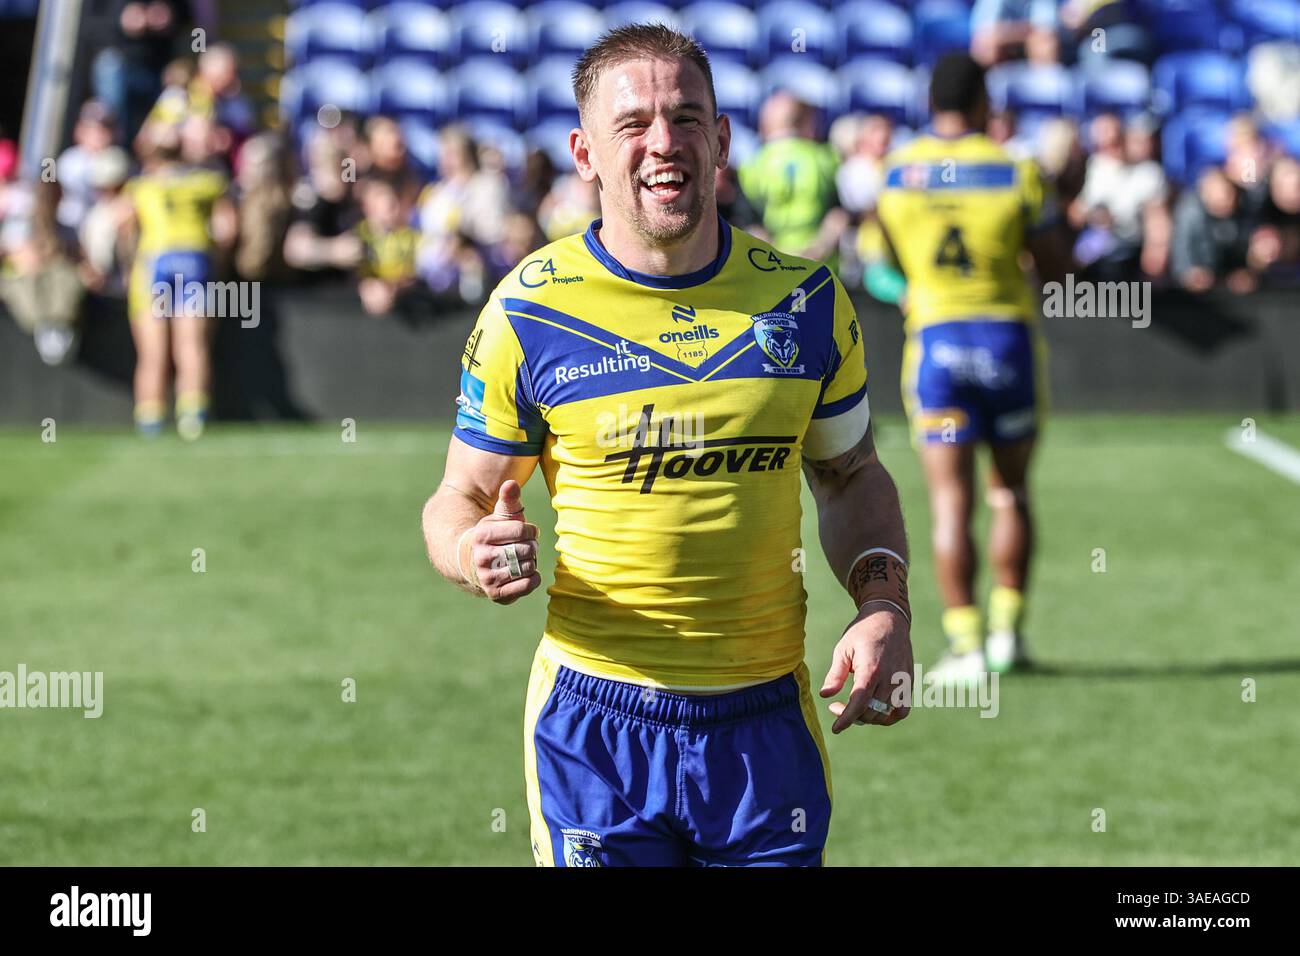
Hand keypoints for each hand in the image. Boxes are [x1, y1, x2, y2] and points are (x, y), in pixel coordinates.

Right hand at [466, 481, 541, 604]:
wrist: (472, 563)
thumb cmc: (493, 536)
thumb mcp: (498, 516)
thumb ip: (508, 500)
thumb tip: (511, 483)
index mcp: (482, 535)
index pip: (522, 531)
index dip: (531, 531)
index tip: (528, 532)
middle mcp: (482, 558)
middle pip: (526, 550)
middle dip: (532, 547)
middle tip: (526, 547)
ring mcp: (488, 578)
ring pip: (527, 568)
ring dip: (532, 562)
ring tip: (523, 559)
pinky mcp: (496, 594)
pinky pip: (526, 585)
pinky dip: (533, 578)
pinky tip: (527, 572)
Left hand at [820, 605, 912, 731]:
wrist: (889, 618)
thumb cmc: (862, 632)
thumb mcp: (843, 649)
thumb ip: (835, 674)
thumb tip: (825, 695)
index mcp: (871, 669)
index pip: (859, 703)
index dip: (846, 718)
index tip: (836, 728)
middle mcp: (889, 678)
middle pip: (871, 712)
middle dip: (852, 715)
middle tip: (836, 706)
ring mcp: (902, 682)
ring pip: (886, 714)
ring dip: (868, 718)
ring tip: (854, 708)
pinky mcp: (908, 683)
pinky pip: (902, 710)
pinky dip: (889, 717)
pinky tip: (875, 711)